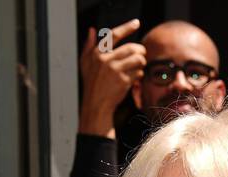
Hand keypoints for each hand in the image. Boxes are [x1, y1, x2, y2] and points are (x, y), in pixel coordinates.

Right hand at [78, 20, 145, 137]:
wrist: (96, 102)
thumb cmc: (92, 82)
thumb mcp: (85, 62)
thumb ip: (89, 45)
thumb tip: (92, 30)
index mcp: (97, 53)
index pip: (113, 35)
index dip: (126, 27)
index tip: (136, 23)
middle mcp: (106, 60)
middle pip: (131, 48)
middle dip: (140, 50)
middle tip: (141, 54)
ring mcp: (115, 70)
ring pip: (138, 59)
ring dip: (142, 62)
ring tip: (138, 66)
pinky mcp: (123, 81)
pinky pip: (139, 72)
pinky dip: (139, 74)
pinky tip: (134, 77)